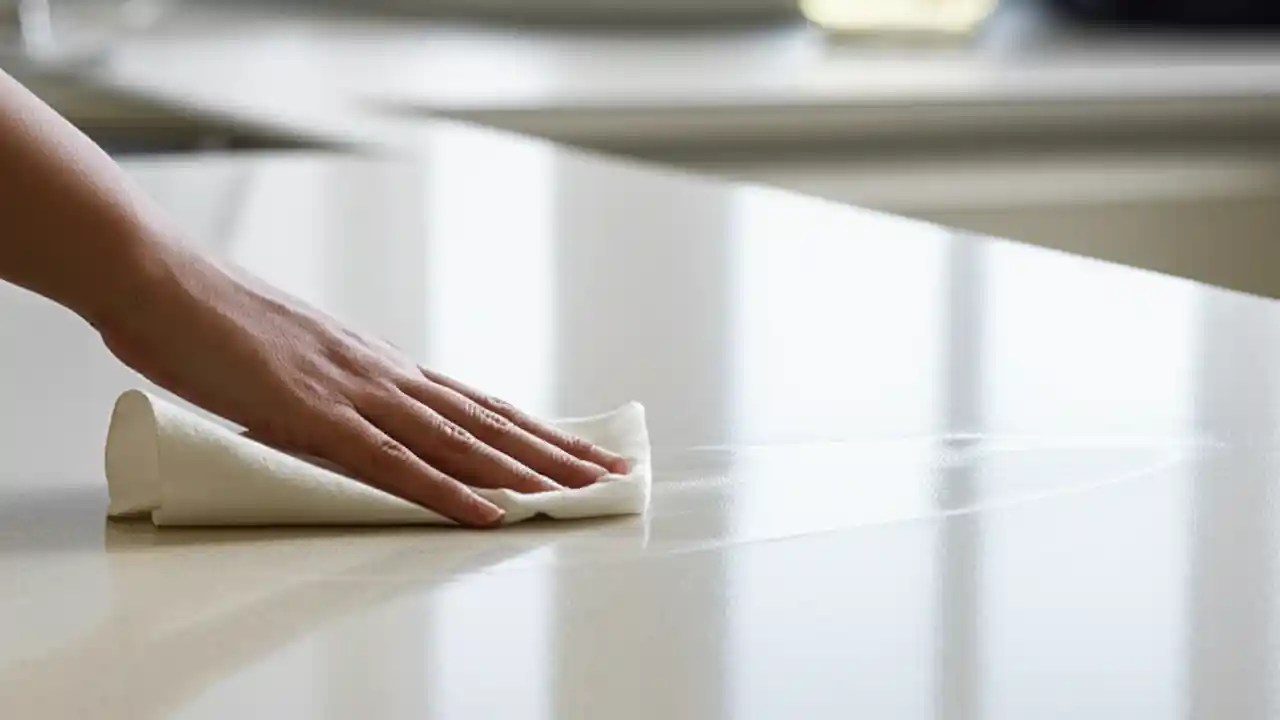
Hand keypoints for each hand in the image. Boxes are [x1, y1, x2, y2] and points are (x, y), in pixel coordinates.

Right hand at [95, 242, 628, 526]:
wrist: (158, 278)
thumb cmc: (212, 318)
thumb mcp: (287, 360)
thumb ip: (326, 390)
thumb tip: (343, 419)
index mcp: (376, 363)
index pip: (472, 401)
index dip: (529, 427)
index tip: (575, 447)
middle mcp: (383, 374)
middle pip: (486, 419)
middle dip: (553, 450)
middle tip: (610, 473)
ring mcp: (355, 392)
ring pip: (459, 441)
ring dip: (524, 471)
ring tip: (578, 494)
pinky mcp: (315, 414)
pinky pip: (395, 463)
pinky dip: (448, 491)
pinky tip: (489, 512)